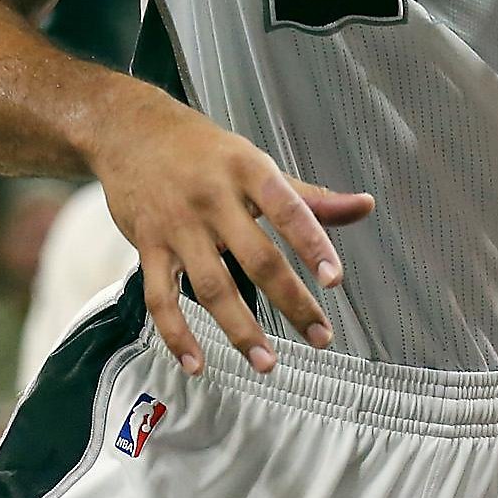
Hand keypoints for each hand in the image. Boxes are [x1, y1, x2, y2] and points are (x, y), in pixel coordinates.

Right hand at [87, 85, 373, 374]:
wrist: (133, 133)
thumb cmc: (206, 152)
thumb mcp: (258, 163)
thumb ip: (309, 196)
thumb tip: (364, 206)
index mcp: (249, 171)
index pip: (288, 209)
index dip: (313, 243)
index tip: (334, 279)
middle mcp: (214, 199)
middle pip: (257, 257)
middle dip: (291, 301)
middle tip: (321, 337)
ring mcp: (178, 226)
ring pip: (211, 287)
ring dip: (240, 330)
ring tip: (267, 363)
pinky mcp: (147, 247)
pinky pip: (160, 298)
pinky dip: (177, 334)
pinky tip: (197, 364)